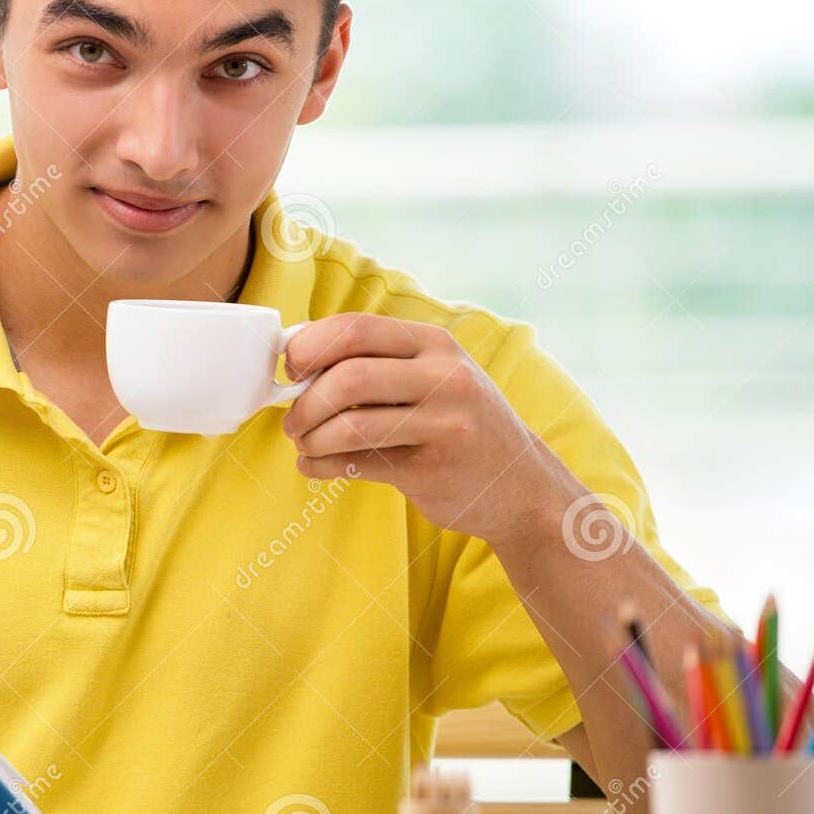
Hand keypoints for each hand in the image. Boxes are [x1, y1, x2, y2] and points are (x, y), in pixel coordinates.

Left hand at [280, 313, 563, 546]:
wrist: (523, 485)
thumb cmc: (459, 422)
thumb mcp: (434, 375)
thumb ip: (378, 359)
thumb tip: (297, 349)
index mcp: (435, 344)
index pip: (356, 328)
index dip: (309, 346)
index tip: (290, 369)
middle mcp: (445, 378)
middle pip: (348, 377)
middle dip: (305, 401)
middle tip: (292, 421)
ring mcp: (443, 425)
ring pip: (349, 426)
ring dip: (310, 438)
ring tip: (304, 444)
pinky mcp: (433, 470)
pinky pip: (357, 465)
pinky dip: (320, 466)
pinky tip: (314, 466)